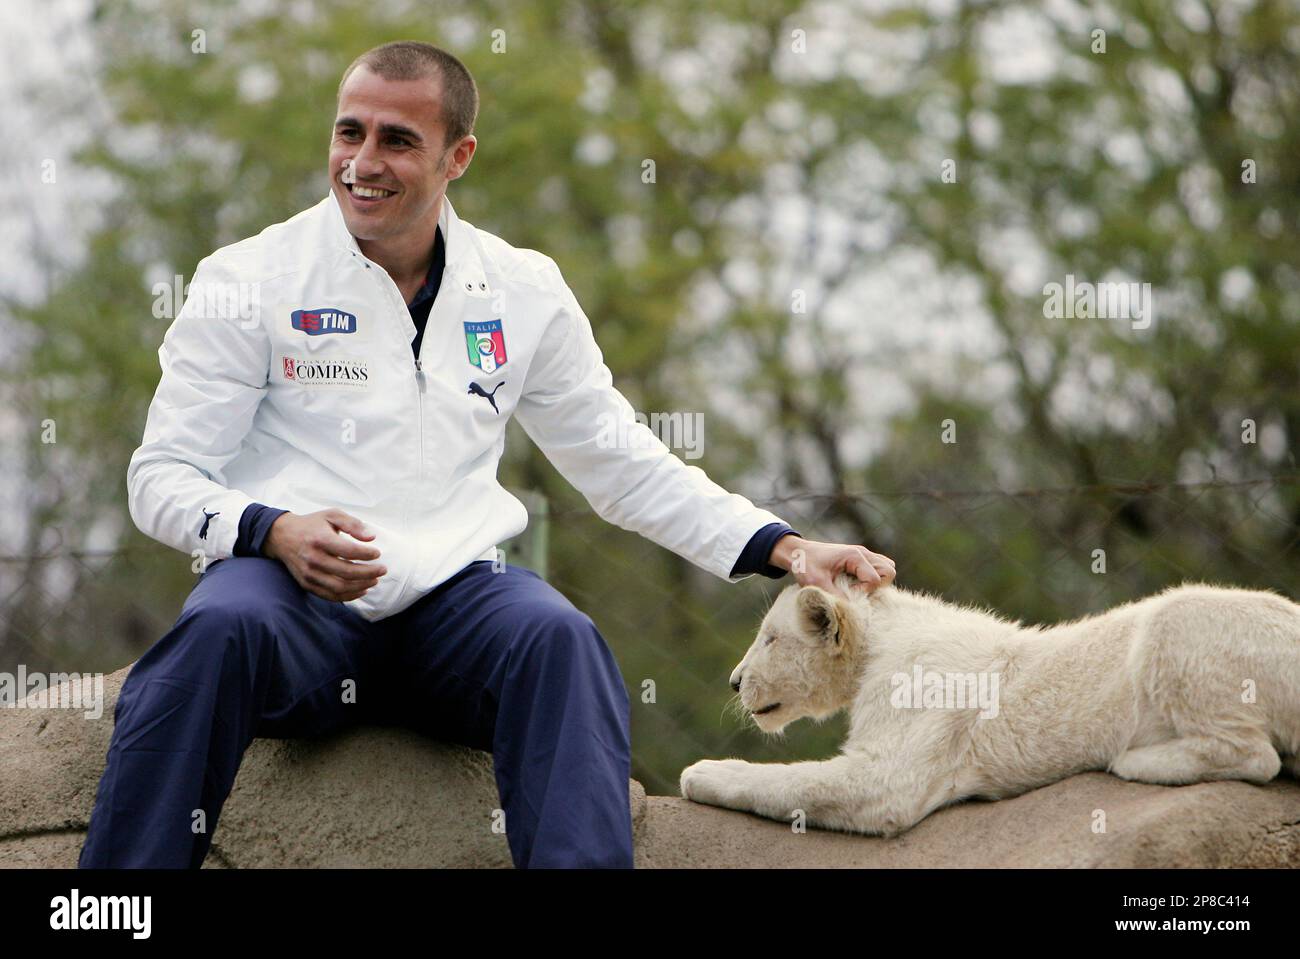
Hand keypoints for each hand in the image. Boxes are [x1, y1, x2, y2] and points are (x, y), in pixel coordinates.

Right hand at [263, 508, 386, 601]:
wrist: (282, 536)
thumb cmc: (312, 524)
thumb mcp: (332, 515)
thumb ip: (353, 524)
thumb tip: (372, 537)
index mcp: (320, 539)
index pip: (349, 551)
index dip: (367, 554)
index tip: (378, 553)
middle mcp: (313, 558)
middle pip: (346, 571)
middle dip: (369, 573)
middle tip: (382, 570)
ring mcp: (308, 573)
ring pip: (339, 587)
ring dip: (361, 586)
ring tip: (374, 580)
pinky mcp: (306, 584)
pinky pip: (330, 595)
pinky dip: (348, 596)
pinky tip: (361, 590)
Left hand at [768, 535, 895, 599]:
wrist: (798, 552)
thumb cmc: (805, 564)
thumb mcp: (816, 582)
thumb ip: (835, 595)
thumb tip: (851, 609)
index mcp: (854, 556)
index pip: (875, 579)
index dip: (863, 591)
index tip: (847, 593)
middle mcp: (863, 553)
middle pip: (889, 571)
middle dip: (877, 587)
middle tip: (857, 592)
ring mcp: (864, 555)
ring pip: (887, 568)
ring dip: (877, 582)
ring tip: (858, 588)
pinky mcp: (861, 560)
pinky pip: (879, 568)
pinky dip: (873, 578)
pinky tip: (857, 584)